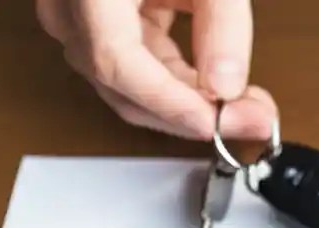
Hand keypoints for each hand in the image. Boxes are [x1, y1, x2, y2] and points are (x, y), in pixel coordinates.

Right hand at [37, 0, 276, 139]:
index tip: (217, 123)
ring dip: (187, 101)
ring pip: (128, 81)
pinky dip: (176, 78)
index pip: (117, 64)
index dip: (169, 103)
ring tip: (246, 105)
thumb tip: (226, 86)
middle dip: (191, 112)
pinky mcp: (93, 15)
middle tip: (253, 120)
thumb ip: (221, 23)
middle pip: (122, 85)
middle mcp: (66, 3)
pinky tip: (217, 83)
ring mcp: (73, 12)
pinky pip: (132, 60)